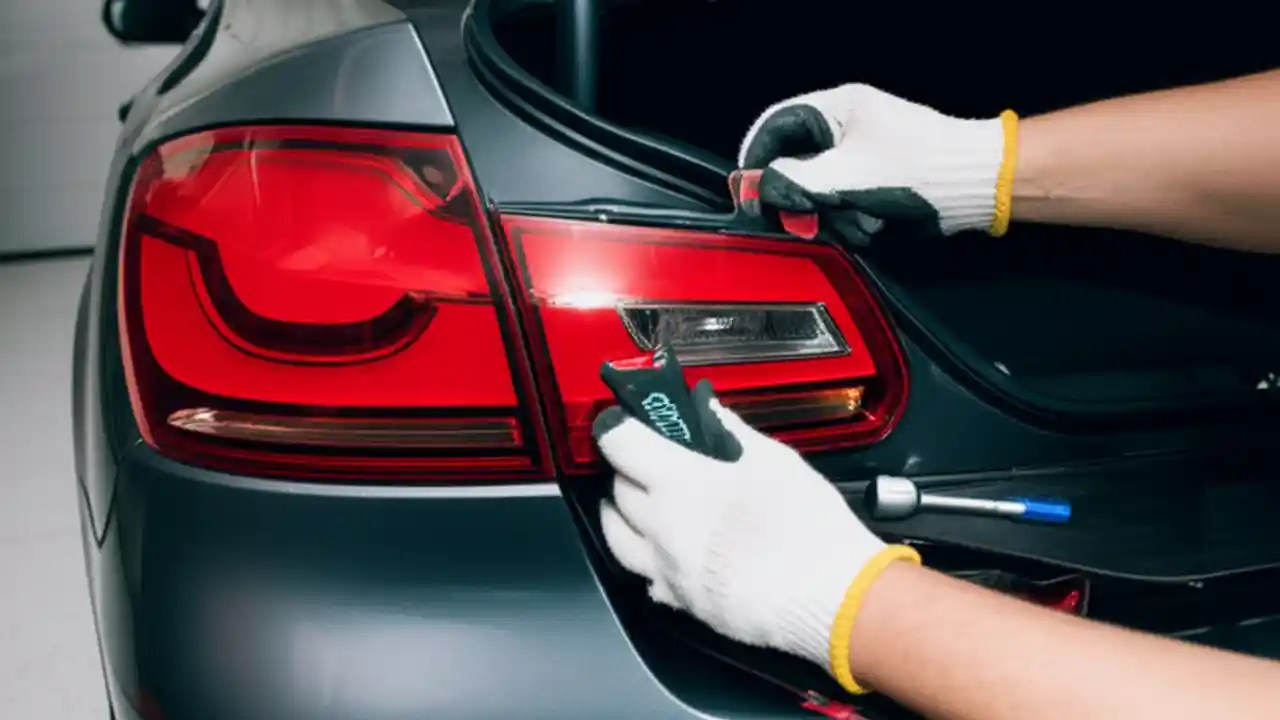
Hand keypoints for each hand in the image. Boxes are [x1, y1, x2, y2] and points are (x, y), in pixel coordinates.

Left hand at [592, 381, 917, 691]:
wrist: (829, 596)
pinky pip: (648, 578)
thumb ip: (732, 432)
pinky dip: (648, 561)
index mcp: (678, 483)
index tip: (620, 422)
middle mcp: (661, 527)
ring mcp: (667, 570)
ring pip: (618, 539)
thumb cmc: (805, 522)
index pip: (621, 444)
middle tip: (644, 460)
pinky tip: (662, 555)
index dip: (616, 427)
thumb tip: (707, 410)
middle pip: (619, 490)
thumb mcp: (774, 460)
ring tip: (630, 505)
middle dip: (627, 470)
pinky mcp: (683, 603)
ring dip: (620, 516)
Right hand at [738, 83, 1015, 242]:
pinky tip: (871, 226)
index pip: (775, 126)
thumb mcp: (844, 177)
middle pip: (794, 163)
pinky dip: (851, 219)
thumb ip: (792, 182)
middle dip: (802, 198)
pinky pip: (843, 202)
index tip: (748, 192)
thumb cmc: (915, 170)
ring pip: (819, 190)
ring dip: (831, 215)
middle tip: (806, 220)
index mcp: (836, 109)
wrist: (975, 185)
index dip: (756, 159)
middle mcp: (845, 128)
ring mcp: (861, 155)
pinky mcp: (875, 181)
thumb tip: (752, 187)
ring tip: (858, 223)